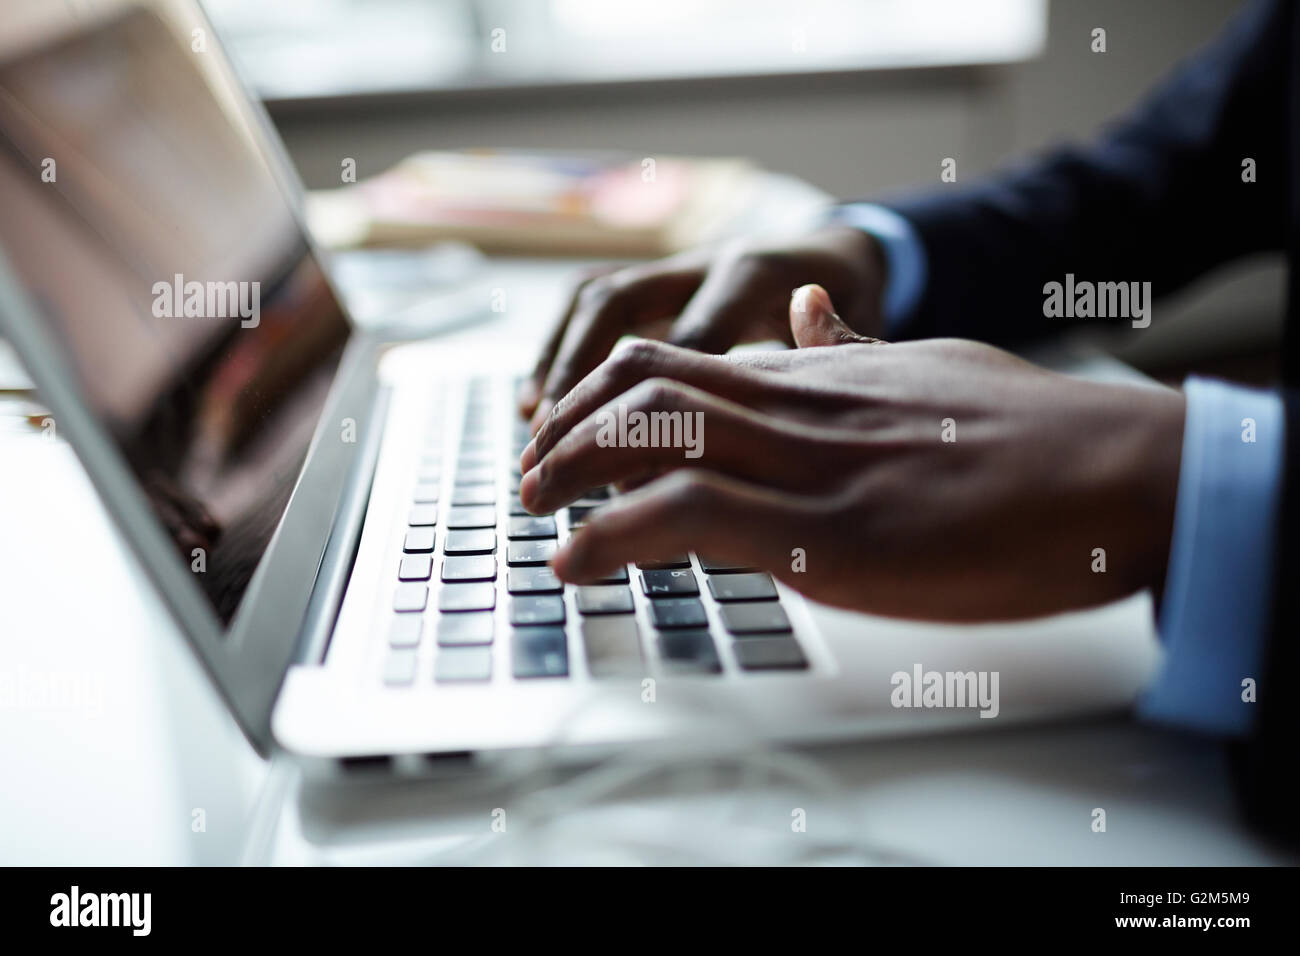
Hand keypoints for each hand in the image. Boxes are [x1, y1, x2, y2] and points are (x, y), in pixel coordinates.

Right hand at [517, 225, 886, 429]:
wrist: (853, 250)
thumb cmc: (861, 315)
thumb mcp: (863, 345)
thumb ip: (826, 380)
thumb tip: (772, 445)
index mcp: (761, 275)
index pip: (696, 338)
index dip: (660, 408)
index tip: (631, 478)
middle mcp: (710, 259)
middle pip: (623, 305)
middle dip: (581, 378)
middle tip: (556, 450)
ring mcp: (679, 263)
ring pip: (597, 299)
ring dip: (557, 363)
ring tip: (536, 428)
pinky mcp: (660, 275)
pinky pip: (590, 299)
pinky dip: (556, 347)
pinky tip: (536, 401)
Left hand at [519, 285, 1185, 621]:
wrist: (1112, 471)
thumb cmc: (1030, 430)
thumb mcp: (926, 365)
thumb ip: (850, 345)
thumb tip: (798, 313)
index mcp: (817, 374)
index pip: (675, 359)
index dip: (601, 395)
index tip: (569, 431)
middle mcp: (797, 406)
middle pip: (640, 383)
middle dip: (565, 426)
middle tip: (533, 473)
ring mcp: (806, 467)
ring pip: (648, 432)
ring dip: (568, 471)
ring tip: (537, 511)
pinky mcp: (825, 536)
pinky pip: (685, 514)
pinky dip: (611, 535)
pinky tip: (577, 560)